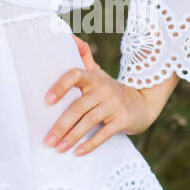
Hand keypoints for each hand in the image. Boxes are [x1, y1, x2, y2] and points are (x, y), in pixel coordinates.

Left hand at [41, 36, 155, 156]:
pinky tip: (77, 152)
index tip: (46, 101)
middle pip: (77, 107)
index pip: (74, 75)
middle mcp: (103, 89)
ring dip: (71, 137)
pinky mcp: (122, 119)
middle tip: (47, 139)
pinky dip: (90, 144)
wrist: (142, 103)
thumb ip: (83, 57)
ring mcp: (113, 104)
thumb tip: (70, 37)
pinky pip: (104, 133)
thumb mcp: (98, 73)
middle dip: (60, 125)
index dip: (60, 86)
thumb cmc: (110, 90)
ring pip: (88, 121)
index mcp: (93, 77)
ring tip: (58, 148)